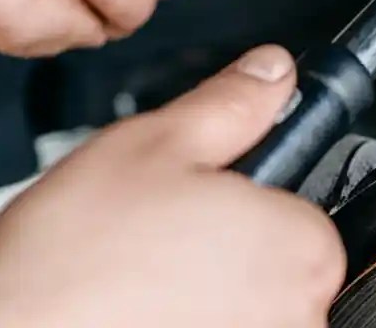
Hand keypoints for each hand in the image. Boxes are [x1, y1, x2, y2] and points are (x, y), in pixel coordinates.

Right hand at [0, 45, 344, 327]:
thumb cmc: (72, 264)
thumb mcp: (154, 145)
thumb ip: (231, 105)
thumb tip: (272, 73)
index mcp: (302, 247)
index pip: (304, 211)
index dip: (247, 201)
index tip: (204, 207)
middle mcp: (298, 314)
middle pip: (277, 267)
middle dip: (225, 250)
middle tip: (159, 243)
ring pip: (244, 310)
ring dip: (203, 296)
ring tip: (141, 284)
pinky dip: (184, 323)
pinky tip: (140, 316)